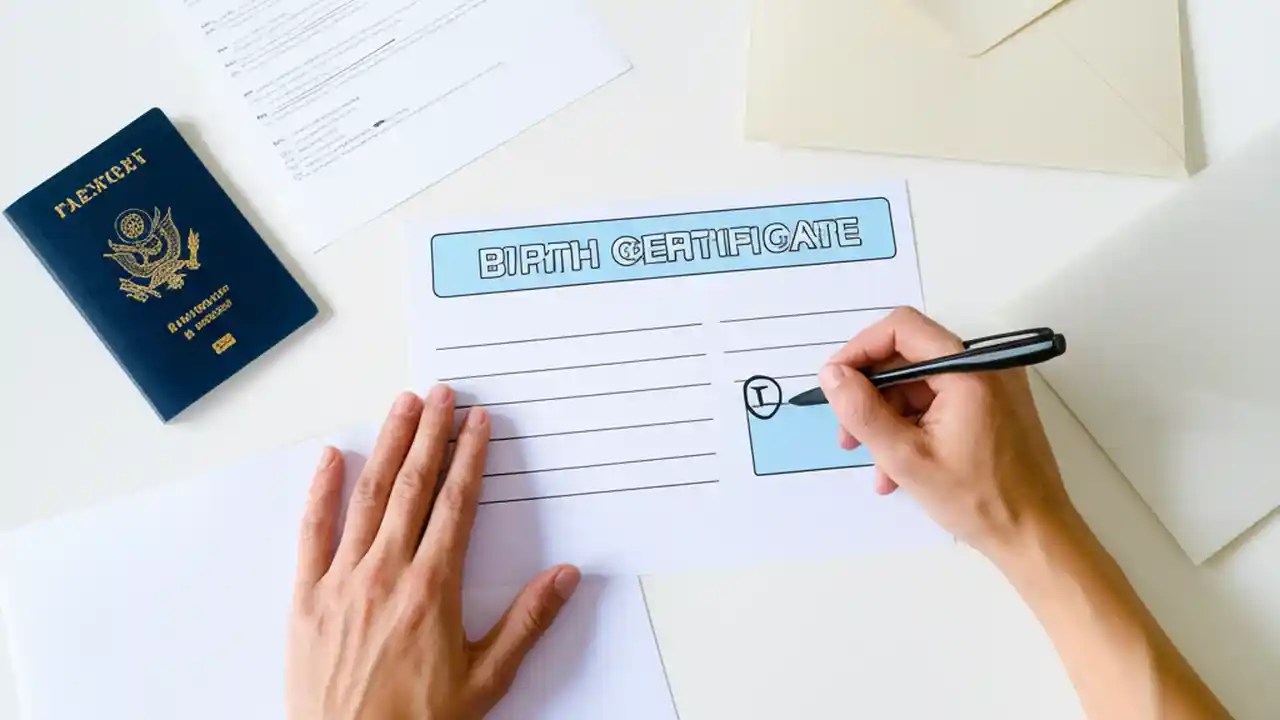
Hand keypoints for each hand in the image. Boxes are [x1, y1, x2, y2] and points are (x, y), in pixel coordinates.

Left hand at [286, 386, 580, 719]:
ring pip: (367, 496)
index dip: (470, 457)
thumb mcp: (486, 680)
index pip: (456, 504)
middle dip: (430, 435)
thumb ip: (526, 623)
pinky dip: (320, 491)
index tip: (478, 423)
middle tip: (443, 395)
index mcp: (432, 588)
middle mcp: (386, 572)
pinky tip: (331, 458)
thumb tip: (565, 577)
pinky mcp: (306, 597)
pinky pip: (311, 531)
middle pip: (413, 486)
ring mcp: (341, 580)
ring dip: (387, 446)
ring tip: (402, 406)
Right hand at [817, 308, 1073, 554]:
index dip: (860, 350)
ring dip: (889, 420)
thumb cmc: (978, 500)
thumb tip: (831, 375)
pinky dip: (914, 428)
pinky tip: (898, 470)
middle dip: (870, 394)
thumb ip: (863, 411)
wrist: (1036, 536)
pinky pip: (940, 403)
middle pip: (908, 358)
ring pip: (919, 386)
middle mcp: (984, 367)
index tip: (835, 383)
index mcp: (968, 370)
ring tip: (876, 466)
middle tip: (848, 434)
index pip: (902, 328)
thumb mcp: (906, 458)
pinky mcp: (992, 408)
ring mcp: (992, 387)